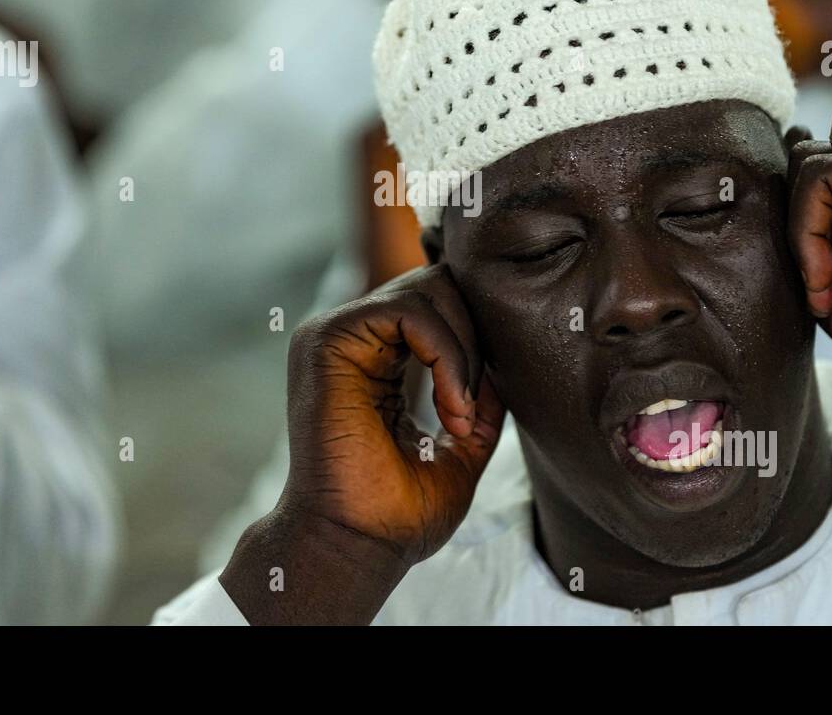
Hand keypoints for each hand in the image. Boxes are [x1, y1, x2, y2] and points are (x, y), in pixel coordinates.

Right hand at [221, 264, 505, 622]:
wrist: (356, 547)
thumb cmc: (398, 513)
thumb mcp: (459, 449)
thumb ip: (478, 401)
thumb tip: (503, 364)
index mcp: (372, 358)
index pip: (438, 304)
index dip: (477, 336)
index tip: (482, 404)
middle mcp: (351, 340)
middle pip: (437, 283)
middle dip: (475, 335)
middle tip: (473, 405)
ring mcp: (335, 335)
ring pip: (428, 289)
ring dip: (464, 352)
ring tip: (461, 414)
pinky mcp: (328, 340)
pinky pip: (409, 311)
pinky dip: (447, 355)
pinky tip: (450, 407)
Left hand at [788, 140, 831, 466]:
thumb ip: (831, 276)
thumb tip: (801, 263)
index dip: (804, 225)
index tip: (817, 288)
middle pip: (818, 165)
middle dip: (797, 223)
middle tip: (816, 285)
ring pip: (815, 168)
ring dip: (801, 232)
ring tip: (822, 287)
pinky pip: (821, 177)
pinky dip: (806, 228)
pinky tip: (825, 277)